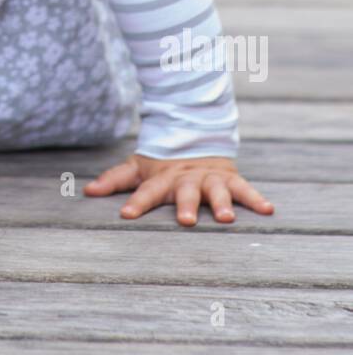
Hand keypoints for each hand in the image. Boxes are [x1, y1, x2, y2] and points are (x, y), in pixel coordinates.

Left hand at [83, 154, 274, 226]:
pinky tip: (268, 210)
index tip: (126, 214)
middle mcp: (187, 178)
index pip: (147, 191)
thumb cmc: (163, 163)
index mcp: (163, 178)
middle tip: (186, 221)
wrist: (195, 134)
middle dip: (186, 206)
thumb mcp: (138, 167)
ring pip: (216, 191)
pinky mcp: (230, 178)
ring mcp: (210, 178)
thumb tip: (87, 191)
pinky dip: (256, 199)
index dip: (137, 201)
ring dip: (222, 204)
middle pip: (185, 192)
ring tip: (227, 218)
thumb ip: (115, 179)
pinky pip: (245, 189)